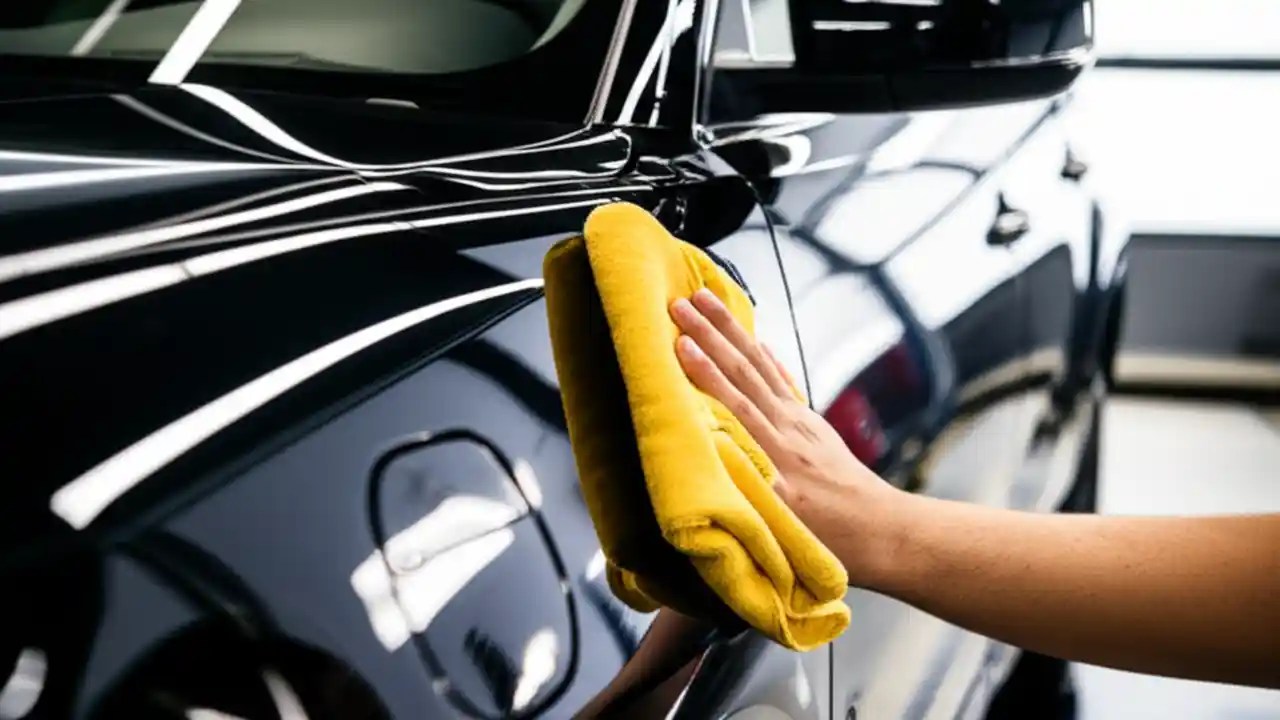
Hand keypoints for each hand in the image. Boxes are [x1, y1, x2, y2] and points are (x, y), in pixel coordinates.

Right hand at [669, 289, 899, 579]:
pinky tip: (758, 341)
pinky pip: (785, 383)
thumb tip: (714, 467)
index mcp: (776, 457)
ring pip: (760, 368)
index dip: (705, 374)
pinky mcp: (812, 426)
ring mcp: (802, 424)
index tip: (679, 344)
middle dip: (710, 336)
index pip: (733, 404)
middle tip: (681, 304)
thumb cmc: (833, 541)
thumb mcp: (785, 528)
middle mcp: (787, 432)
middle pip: (742, 374)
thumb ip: (751, 495)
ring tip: (705, 301)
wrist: (885, 533)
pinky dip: (769, 359)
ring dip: (731, 332)